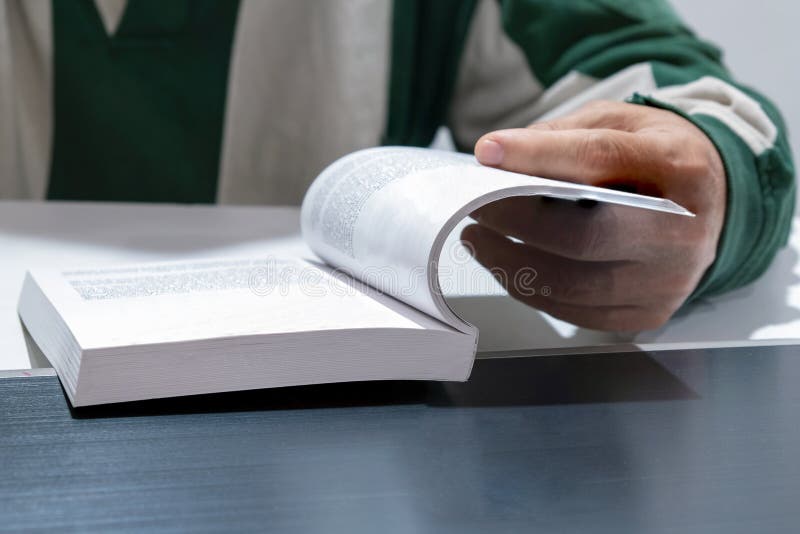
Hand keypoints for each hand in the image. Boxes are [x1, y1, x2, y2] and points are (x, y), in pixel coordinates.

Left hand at [462, 100, 726, 330]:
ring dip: (510, 264)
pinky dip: (532, 290)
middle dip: (513, 222)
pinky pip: (578, 312)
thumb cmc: (655, 157)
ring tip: (478, 239)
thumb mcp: (620, 122)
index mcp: (678, 166)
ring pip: (573, 285)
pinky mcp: (651, 312)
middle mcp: (680, 230)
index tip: (487, 153)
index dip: (537, 156)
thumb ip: (564, 135)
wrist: (713, 201)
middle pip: (583, 236)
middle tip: (472, 208)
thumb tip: (499, 158)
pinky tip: (509, 265)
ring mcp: (668, 279)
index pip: (599, 160)